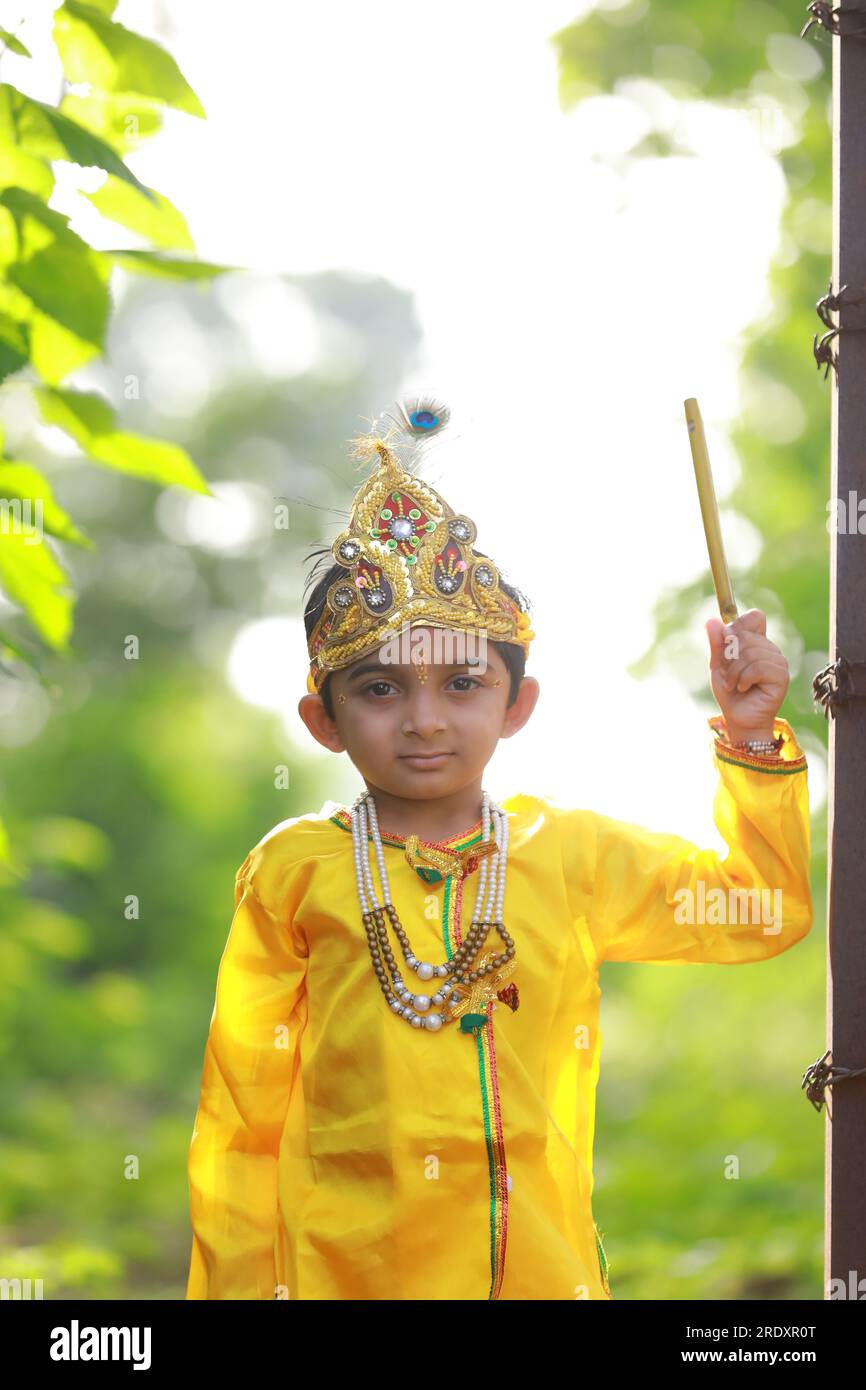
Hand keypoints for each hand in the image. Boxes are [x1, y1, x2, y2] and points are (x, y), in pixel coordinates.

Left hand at [705, 608, 788, 742]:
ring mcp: (778, 662)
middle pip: (746, 635)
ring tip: (733, 685)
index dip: (738, 624)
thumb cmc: (731, 693)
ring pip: (751, 652)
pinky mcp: (781, 677)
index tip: (725, 639)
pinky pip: (758, 667)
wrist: (738, 719)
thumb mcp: (719, 665)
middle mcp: (770, 649)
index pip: (754, 617)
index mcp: (757, 643)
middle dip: (729, 656)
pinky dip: (744, 678)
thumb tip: (712, 620)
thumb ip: (717, 644)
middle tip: (727, 674)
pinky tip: (743, 688)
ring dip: (734, 672)